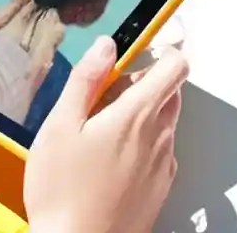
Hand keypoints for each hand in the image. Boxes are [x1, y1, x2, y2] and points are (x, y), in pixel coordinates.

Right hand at [25, 36, 187, 232]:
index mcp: (138, 115)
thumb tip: (106, 45)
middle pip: (170, 92)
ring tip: (98, 134)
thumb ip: (86, 80)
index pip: (176, 67)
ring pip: (164, 122)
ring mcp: (164, 165)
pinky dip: (141, 145)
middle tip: (104, 97)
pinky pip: (159, 151)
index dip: (164, 50)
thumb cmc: (63, 192)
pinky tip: (107, 162)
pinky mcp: (160, 188)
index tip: (141, 49)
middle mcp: (161, 137)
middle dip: (143, 84)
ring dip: (141, 115)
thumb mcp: (60, 127)